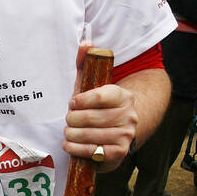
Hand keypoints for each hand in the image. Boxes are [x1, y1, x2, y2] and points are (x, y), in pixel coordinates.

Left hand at [63, 42, 136, 166]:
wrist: (116, 135)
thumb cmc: (98, 108)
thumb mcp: (92, 85)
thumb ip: (86, 63)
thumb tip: (86, 43)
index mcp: (123, 96)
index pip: (100, 96)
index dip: (81, 100)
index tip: (72, 103)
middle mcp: (129, 115)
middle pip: (92, 117)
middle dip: (73, 119)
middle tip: (68, 120)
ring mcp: (126, 135)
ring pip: (91, 135)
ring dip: (72, 134)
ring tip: (67, 132)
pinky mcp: (120, 152)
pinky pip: (93, 151)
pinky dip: (77, 148)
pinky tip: (70, 144)